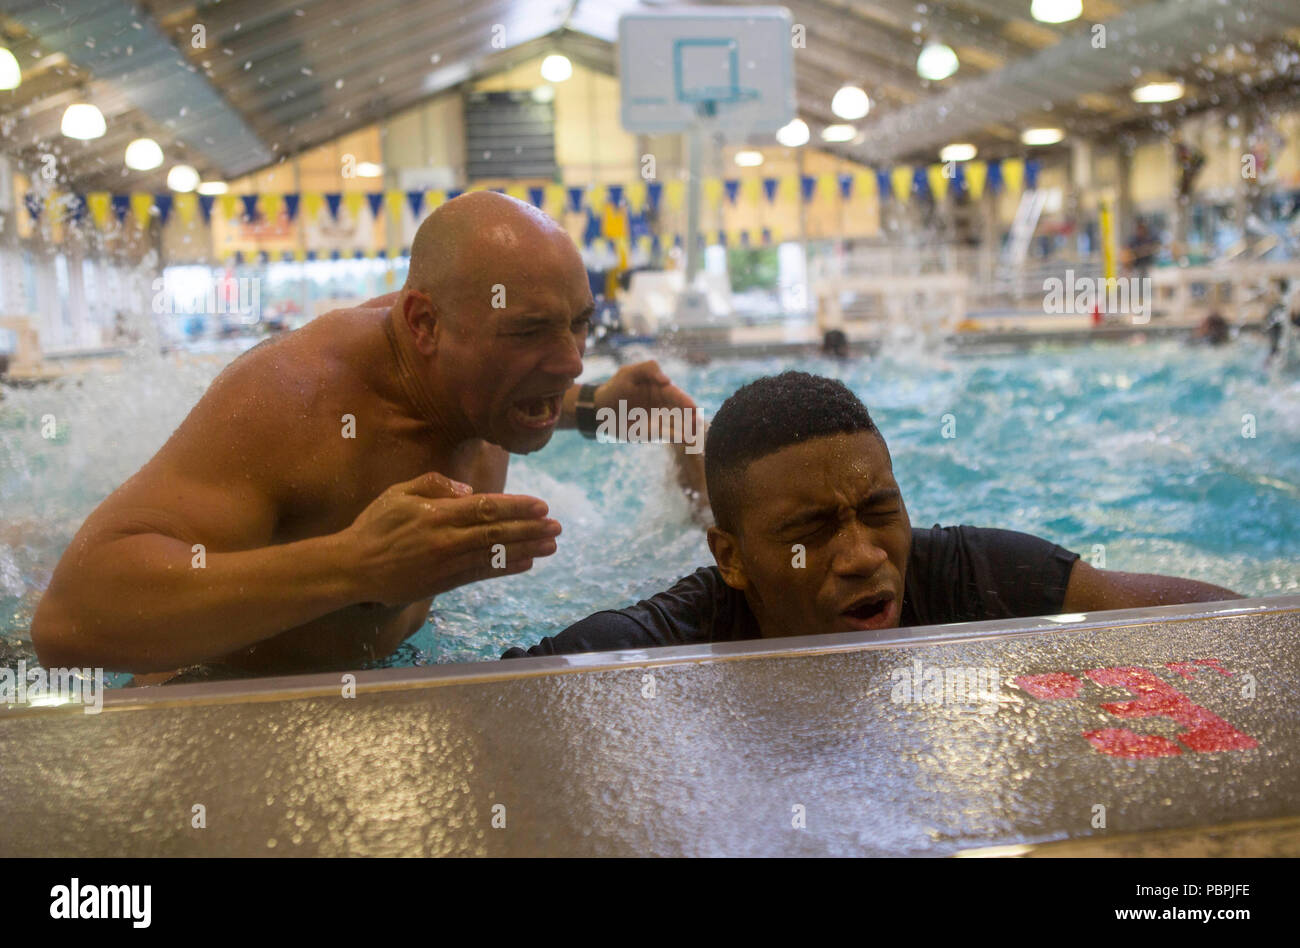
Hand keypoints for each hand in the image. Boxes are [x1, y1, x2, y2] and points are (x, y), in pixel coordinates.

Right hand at [342, 471, 561, 606]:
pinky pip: (481, 574)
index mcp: (436, 512)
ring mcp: (445, 563)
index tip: (541, 506)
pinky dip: (505, 569)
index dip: (517, 507)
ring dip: (526, 549)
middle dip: (530, 529)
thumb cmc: (375, 525)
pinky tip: (526, 564)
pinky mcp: (443, 583)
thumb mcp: (399, 492)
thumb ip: (435, 485)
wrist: (352, 567)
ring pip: (494, 554)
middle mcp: (445, 538)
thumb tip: (470, 492)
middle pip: (497, 532)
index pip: (486, 508)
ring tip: (551, 546)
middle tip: (557, 527)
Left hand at [595, 360, 700, 441]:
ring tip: (695, 434)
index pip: (677, 395)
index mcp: (661, 388)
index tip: (693, 408)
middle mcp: (664, 403)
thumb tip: (667, 380)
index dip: (686, 401)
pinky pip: (668, 434)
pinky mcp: (654, 432)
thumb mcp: (628, 373)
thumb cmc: (615, 388)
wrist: (600, 410)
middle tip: (697, 423)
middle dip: (692, 417)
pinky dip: (677, 436)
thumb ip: (648, 369)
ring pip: (679, 423)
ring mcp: (660, 418)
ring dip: (688, 428)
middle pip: (682, 410)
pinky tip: (685, 439)